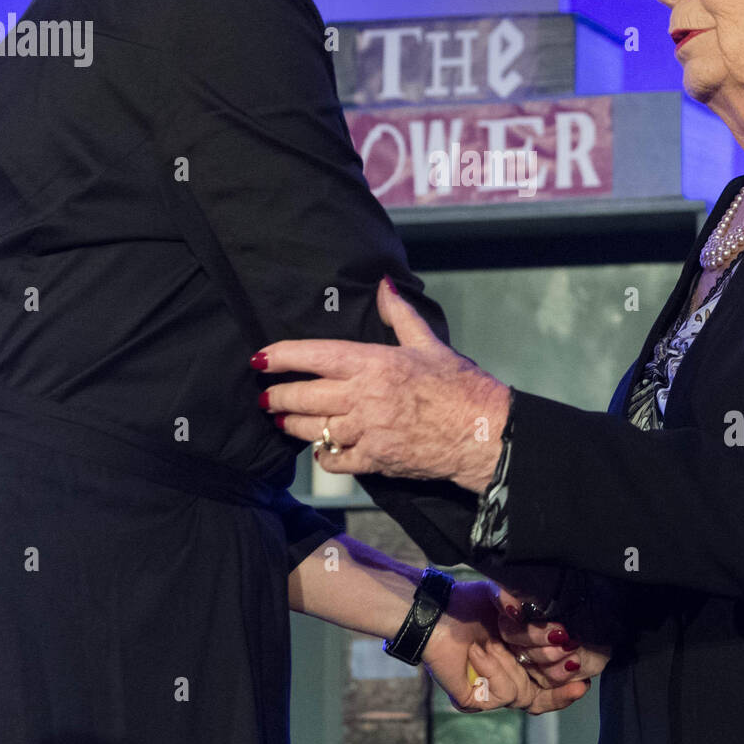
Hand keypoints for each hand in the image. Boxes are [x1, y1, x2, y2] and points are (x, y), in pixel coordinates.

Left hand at [258, 277, 511, 492]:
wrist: (483, 431)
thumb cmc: (460, 386)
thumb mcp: (430, 343)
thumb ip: (400, 314)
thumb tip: (385, 284)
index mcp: (375, 362)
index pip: (315, 355)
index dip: (282, 356)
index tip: (260, 359)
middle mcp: (364, 396)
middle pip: (305, 396)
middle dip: (279, 396)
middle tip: (265, 397)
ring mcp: (367, 430)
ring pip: (313, 429)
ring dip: (292, 425)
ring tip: (281, 421)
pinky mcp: (375, 460)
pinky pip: (335, 459)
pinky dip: (323, 455)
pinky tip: (320, 449)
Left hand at [422, 581, 591, 715]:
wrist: (436, 612)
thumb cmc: (470, 604)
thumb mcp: (512, 605)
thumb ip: (539, 618)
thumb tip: (565, 634)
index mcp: (518, 660)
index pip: (550, 683)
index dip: (569, 684)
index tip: (584, 677)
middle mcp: (506, 679)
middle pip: (543, 699)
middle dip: (557, 683)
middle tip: (564, 660)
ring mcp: (489, 692)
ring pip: (524, 695)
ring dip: (513, 664)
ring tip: (494, 640)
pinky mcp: (473, 700)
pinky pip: (502, 695)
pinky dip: (495, 669)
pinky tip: (480, 651)